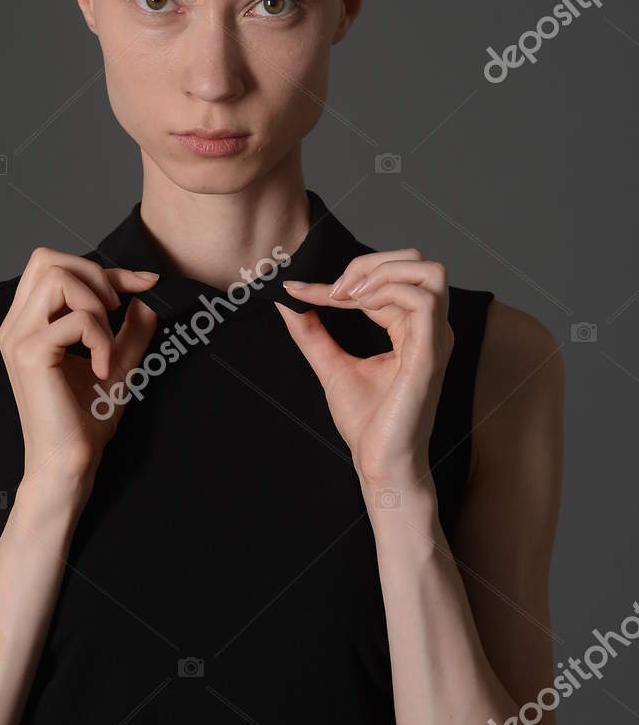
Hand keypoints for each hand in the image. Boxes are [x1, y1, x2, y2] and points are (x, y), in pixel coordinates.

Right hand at [0, 247, 160, 494]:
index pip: (55, 266)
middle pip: (47, 258)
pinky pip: (74, 320)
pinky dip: (100, 338)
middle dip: (96, 275)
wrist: (70, 464)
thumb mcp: (117, 364)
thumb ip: (129, 330)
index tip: (144, 284)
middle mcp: (15, 326)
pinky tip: (104, 369)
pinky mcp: (30, 356)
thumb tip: (145, 298)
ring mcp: (18, 339)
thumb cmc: (85, 422)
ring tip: (107, 346)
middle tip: (119, 313)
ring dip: (96, 305)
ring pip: (57, 278)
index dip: (104, 270)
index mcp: (26, 324)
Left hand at [274, 247, 453, 489]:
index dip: (344, 276)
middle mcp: (429, 329)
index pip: (388, 279)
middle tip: (334, 291)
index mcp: (412, 329)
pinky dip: (388, 292)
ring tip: (347, 297)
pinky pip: (423, 301)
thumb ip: (313, 332)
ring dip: (381, 273)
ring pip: (428, 272)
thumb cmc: (368, 424)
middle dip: (370, 263)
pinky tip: (359, 308)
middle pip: (417, 261)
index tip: (301, 290)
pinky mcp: (430, 354)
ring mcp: (434, 339)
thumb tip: (289, 300)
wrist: (379, 463)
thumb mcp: (331, 366)